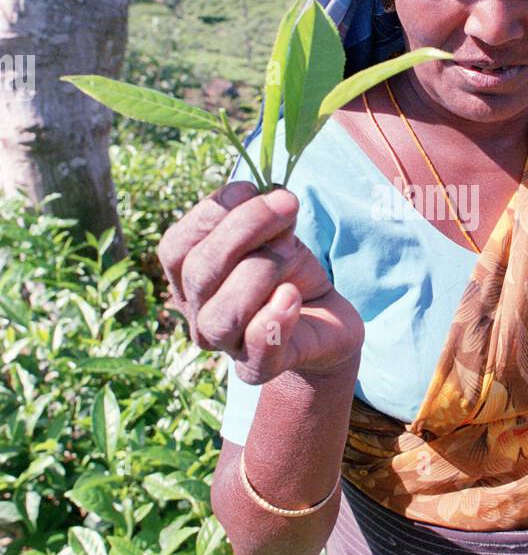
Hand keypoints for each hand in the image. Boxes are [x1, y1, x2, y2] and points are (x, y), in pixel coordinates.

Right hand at [157, 181, 364, 384]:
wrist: (326, 321)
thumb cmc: (289, 273)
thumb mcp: (277, 236)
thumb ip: (265, 218)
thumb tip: (272, 196)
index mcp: (189, 277)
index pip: (175, 247)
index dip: (208, 214)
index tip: (251, 187)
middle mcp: (198, 313)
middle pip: (200, 272)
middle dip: (245, 228)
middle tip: (287, 204)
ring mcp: (225, 346)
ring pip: (222, 313)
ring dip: (261, 271)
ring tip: (292, 252)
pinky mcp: (260, 368)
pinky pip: (255, 352)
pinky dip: (272, 321)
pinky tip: (291, 297)